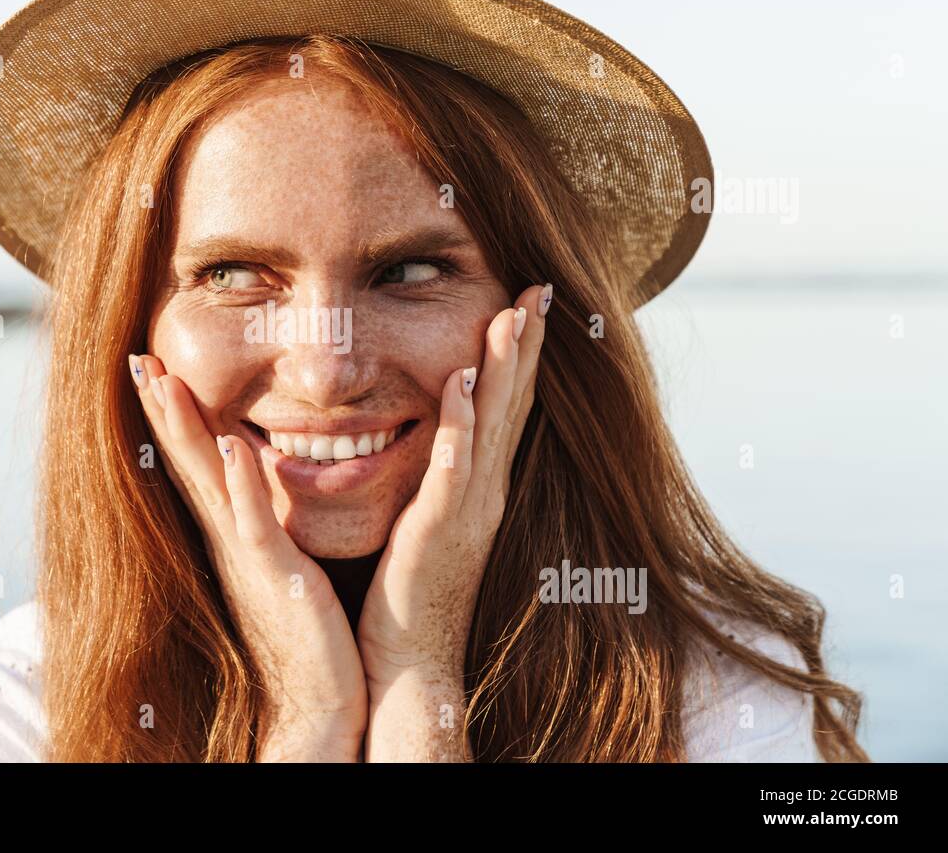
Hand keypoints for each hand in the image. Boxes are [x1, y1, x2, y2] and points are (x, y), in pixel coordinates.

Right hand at [129, 353, 366, 761]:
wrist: (318, 697)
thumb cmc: (303, 630)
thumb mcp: (278, 561)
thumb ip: (265, 521)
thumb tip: (258, 481)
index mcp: (231, 530)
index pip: (196, 459)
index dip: (170, 412)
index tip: (151, 363)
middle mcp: (228, 538)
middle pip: (187, 460)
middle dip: (161, 408)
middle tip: (138, 356)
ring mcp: (247, 556)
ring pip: (209, 482)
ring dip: (185, 431)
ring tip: (166, 381)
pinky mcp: (276, 578)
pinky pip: (254, 524)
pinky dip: (242, 484)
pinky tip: (236, 445)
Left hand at [355, 283, 550, 760]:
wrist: (409, 661)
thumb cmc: (411, 593)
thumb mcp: (431, 522)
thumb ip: (437, 479)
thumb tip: (437, 439)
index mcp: (480, 487)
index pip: (506, 408)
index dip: (521, 356)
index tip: (529, 302)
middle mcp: (484, 492)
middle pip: (511, 405)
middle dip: (526, 345)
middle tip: (539, 288)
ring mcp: (467, 511)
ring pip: (490, 427)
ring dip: (501, 369)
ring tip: (511, 314)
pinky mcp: (438, 531)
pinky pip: (450, 469)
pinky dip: (457, 424)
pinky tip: (456, 383)